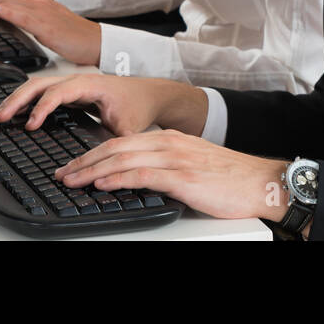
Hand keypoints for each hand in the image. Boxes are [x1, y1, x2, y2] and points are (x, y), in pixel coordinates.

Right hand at [0, 73, 209, 136]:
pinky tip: (16, 112)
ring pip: (39, 85)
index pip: (59, 92)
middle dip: (19, 99)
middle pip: (41, 83)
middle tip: (1, 116)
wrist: (149, 94)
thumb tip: (98, 164)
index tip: (31, 125)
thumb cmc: (139, 107)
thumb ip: (112, 144)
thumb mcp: (128, 129)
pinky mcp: (70, 92)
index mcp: (92, 84)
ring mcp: (72, 85)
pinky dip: (27, 100)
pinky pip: (44, 92)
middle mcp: (78, 80)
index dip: (43, 107)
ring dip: (18, 98)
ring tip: (1, 115)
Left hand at [56, 129, 291, 221]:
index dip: (93, 153)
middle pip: (114, 147)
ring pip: (122, 158)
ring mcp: (175, 158)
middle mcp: (168, 143)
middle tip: (62, 174)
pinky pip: (142, 174)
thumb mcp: (191, 166)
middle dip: (83, 161)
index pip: (121, 142)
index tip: (74, 165)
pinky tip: (102, 184)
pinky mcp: (182, 177)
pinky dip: (117, 178)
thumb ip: (166, 167)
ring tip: (72, 181)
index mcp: (169, 139)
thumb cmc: (230, 179)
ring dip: (92, 170)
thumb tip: (139, 178)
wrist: (261, 182)